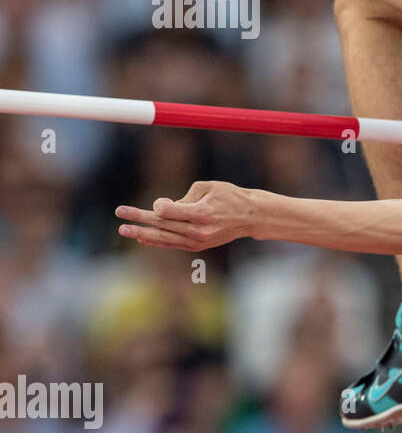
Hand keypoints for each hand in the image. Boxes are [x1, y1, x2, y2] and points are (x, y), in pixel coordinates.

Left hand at [117, 181, 256, 251]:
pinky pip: (172, 244)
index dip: (159, 206)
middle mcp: (199, 231)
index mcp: (203, 214)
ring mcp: (198, 241)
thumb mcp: (209, 187)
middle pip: (162, 225)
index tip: (161, 201)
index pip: (169, 212)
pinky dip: (156, 240)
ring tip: (124, 229)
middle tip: (119, 212)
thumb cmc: (230, 196)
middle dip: (139, 218)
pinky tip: (141, 236)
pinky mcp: (198, 246)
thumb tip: (162, 208)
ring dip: (142, 233)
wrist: (251, 217)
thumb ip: (184, 197)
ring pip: (164, 238)